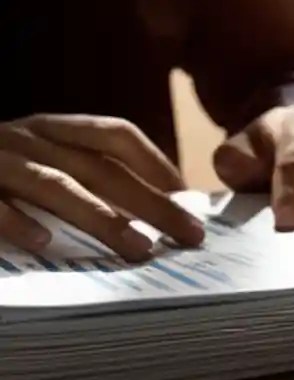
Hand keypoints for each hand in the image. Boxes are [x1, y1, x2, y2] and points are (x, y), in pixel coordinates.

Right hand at [0, 114, 203, 260]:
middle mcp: (22, 138)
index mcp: (46, 130)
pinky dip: (14, 220)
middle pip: (98, 167)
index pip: (113, 134)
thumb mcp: (33, 163)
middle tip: (189, 236)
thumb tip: (153, 209)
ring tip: (138, 248)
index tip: (188, 197)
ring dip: (100, 216)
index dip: (156, 162)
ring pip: (53, 183)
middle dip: (150, 202)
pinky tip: (44, 244)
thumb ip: (79, 176)